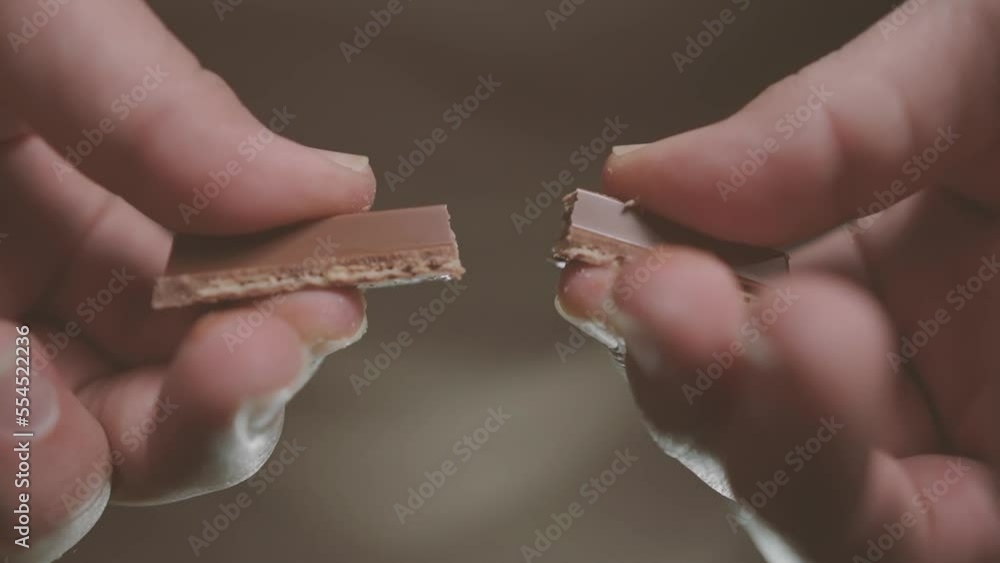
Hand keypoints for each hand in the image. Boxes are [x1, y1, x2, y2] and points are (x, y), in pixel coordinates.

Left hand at [0, 1, 374, 559]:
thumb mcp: (38, 28)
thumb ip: (171, 112)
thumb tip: (341, 188)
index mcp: (89, 210)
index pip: (228, 301)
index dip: (293, 314)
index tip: (329, 298)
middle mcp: (40, 306)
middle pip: (177, 418)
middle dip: (228, 404)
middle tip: (254, 356)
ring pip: (84, 475)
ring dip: (100, 457)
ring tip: (43, 389)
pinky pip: (5, 491)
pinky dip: (17, 477)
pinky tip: (11, 413)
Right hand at [558, 1, 999, 559]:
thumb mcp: (980, 60)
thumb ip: (818, 126)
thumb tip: (645, 174)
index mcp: (874, 261)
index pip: (717, 300)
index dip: (650, 289)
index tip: (611, 256)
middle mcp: (907, 374)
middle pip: (743, 423)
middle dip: (692, 369)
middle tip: (656, 299)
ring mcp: (964, 468)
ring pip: (807, 504)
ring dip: (758, 436)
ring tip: (734, 336)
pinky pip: (896, 541)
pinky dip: (838, 493)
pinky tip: (824, 393)